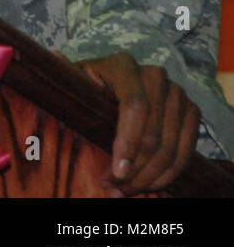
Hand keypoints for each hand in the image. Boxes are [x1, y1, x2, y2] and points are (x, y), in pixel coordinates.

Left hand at [77, 53, 199, 195]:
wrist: (109, 86)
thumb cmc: (85, 87)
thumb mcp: (71, 81)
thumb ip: (64, 75)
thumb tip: (56, 56)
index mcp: (123, 65)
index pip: (136, 106)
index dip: (129, 142)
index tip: (117, 171)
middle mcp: (155, 75)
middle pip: (154, 133)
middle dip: (136, 168)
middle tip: (116, 188)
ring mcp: (176, 92)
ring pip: (171, 146)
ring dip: (151, 176)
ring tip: (128, 190)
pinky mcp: (189, 110)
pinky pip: (187, 149)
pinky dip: (169, 172)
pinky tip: (150, 184)